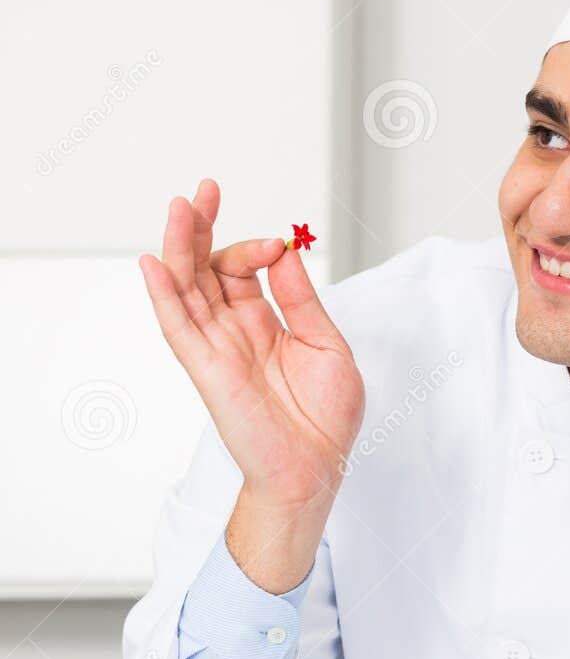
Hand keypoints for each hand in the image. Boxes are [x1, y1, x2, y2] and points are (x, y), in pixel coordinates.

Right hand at [138, 180, 364, 515]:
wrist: (316, 470)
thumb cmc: (325, 419)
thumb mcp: (327, 347)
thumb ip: (302, 300)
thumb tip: (284, 251)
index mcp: (263, 322)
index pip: (242, 269)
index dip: (256, 248)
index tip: (277, 246)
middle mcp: (233, 331)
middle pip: (204, 269)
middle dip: (202, 227)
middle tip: (204, 188)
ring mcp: (216, 348)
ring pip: (185, 288)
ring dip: (179, 246)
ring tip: (179, 207)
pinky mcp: (206, 370)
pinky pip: (177, 328)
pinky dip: (164, 295)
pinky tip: (153, 263)